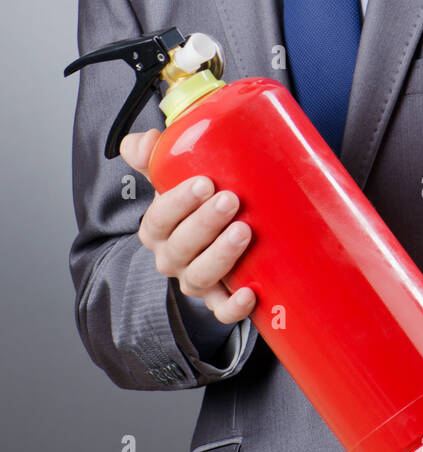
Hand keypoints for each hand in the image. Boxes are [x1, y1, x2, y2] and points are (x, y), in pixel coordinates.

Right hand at [120, 128, 256, 325]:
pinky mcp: (218, 298)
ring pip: (199, 277)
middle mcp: (171, 257)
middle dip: (204, 224)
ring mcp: (194, 279)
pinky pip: (220, 311)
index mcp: (157, 228)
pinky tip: (250, 293)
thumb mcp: (172, 174)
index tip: (205, 182)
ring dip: (221, 256)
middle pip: (180, 247)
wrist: (215, 235)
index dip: (179, 202)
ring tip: (244, 231)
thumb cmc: (195, 202)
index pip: (159, 218)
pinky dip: (233, 307)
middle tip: (230, 200)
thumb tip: (143, 141)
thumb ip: (154, 154)